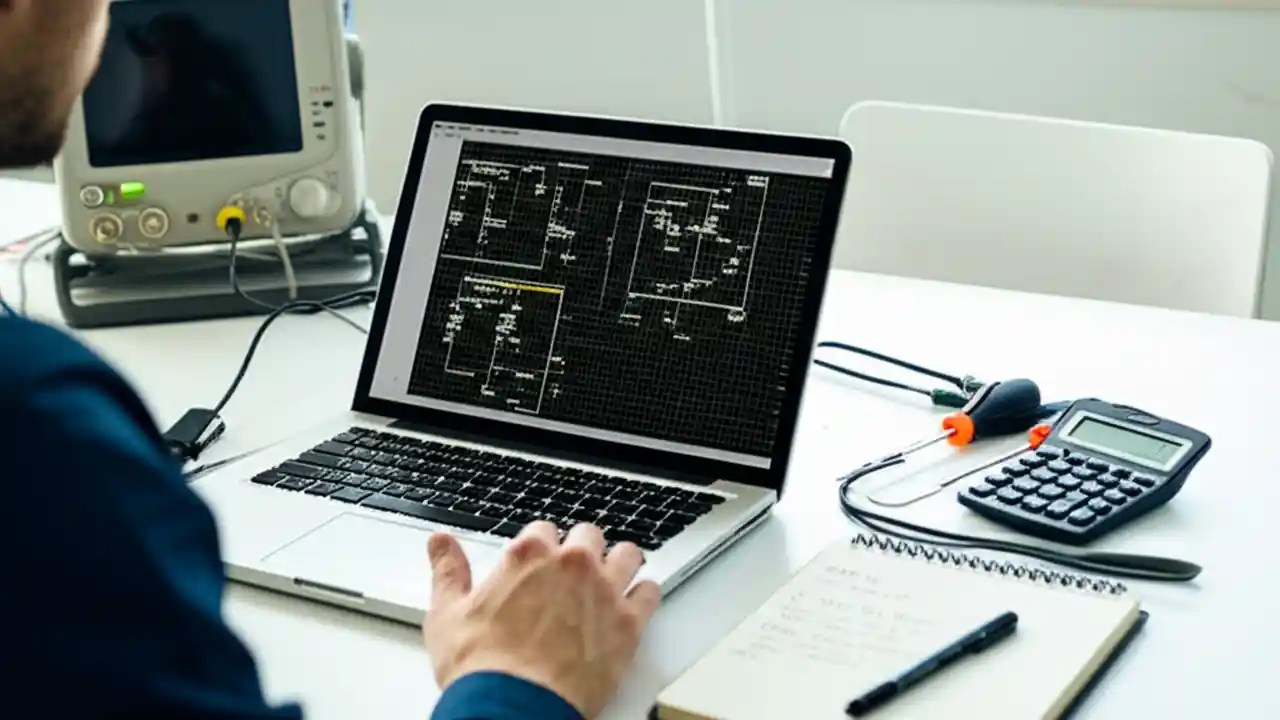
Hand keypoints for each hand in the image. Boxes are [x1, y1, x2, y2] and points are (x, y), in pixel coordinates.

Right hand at [423, 522, 661, 718]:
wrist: (513, 708)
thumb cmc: (481, 667)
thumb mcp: (447, 614)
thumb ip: (448, 570)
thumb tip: (440, 542)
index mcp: (528, 555)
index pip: (543, 530)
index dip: (541, 545)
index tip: (539, 561)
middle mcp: (571, 564)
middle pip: (588, 536)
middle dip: (581, 549)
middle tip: (574, 571)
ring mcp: (604, 591)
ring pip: (627, 554)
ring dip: (619, 562)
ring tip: (612, 577)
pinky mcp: (628, 623)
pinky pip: (650, 592)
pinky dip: (644, 594)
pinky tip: (635, 602)